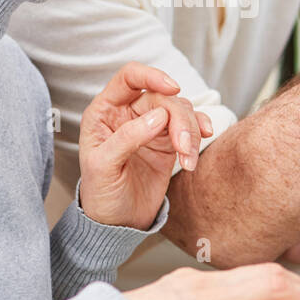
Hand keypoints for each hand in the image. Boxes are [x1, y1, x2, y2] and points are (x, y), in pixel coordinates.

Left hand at [79, 62, 212, 229]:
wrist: (118, 223)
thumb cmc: (100, 194)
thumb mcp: (103, 167)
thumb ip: (127, 138)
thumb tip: (159, 116)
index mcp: (105, 111)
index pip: (129, 77)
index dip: (152, 76)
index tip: (173, 88)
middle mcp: (129, 112)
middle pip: (163, 97)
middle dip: (179, 120)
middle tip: (184, 148)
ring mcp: (151, 126)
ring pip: (180, 111)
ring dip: (191, 132)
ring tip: (188, 160)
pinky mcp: (168, 142)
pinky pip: (190, 127)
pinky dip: (199, 135)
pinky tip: (196, 152)